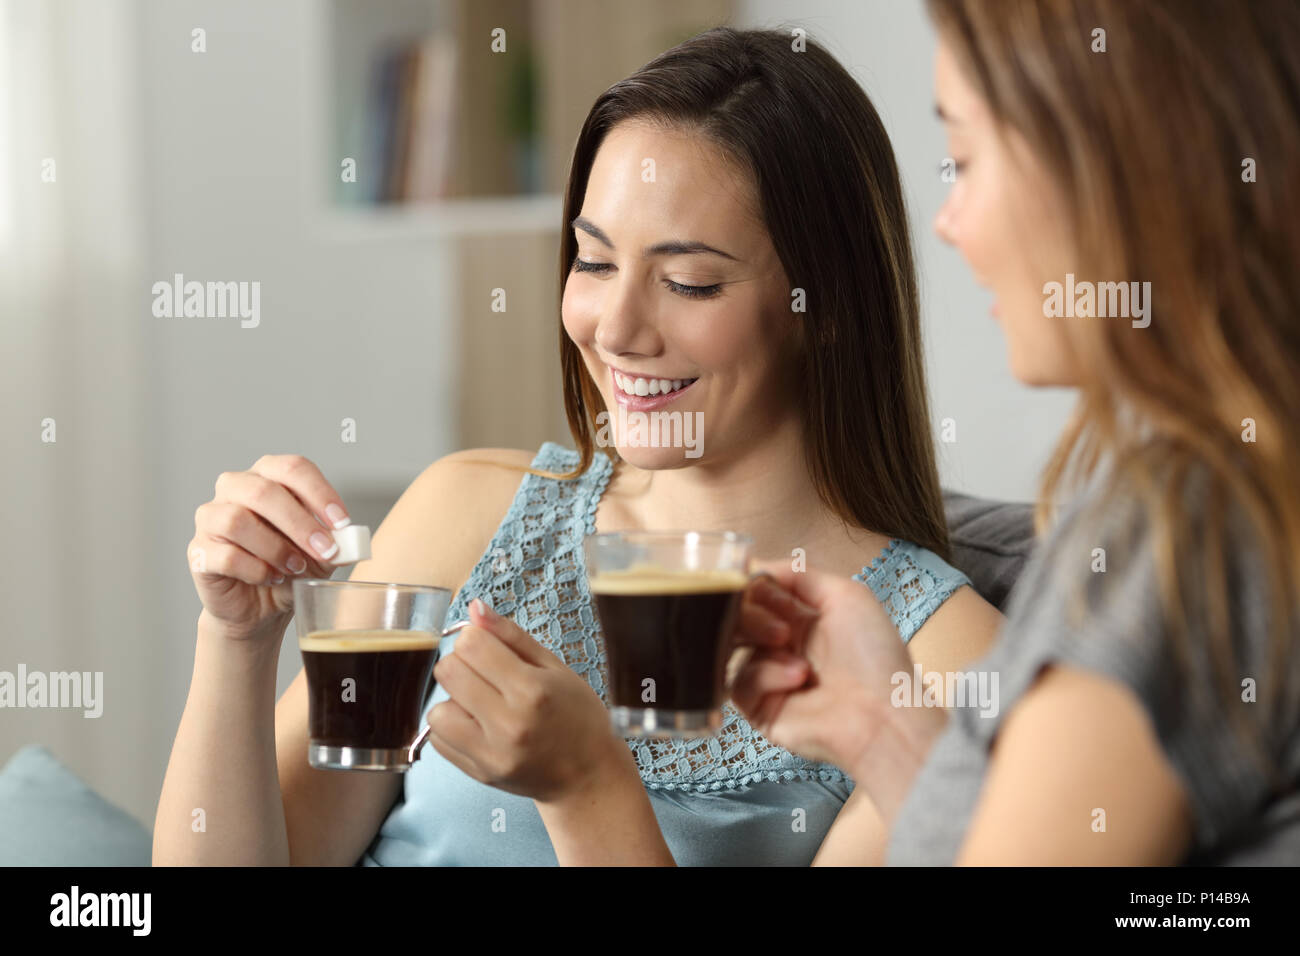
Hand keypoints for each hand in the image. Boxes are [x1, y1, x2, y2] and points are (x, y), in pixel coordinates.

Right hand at [189, 454, 348, 639]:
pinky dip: (255, 569)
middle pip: (263, 491)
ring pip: (237, 520)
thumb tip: (352, 539)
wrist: (260, 608)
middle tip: (325, 550)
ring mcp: (211, 518)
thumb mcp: (323, 554)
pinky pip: (224, 554)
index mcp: (268, 476)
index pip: (293, 468)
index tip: (342, 522)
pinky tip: (270, 577)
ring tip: (294, 567)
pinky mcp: (199, 551)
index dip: (320, 493)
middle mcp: (235, 488)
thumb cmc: (290, 568)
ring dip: (275, 547)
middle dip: (300, 523)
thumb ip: (339, 543)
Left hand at [426, 599, 627, 803]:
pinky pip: (438, 740)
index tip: (490, 649)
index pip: (471, 645)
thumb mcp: (556, 668)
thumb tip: (475, 608)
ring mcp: (491, 753)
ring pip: (436, 710)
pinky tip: (479, 726)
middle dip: (461, 664)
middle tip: (486, 675)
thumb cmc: (579, 716)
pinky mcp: (479, 773)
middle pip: (447, 671)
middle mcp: (508, 723)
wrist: (589, 776)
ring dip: (454, 700)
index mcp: (531, 690)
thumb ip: (512, 636)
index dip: (476, 639)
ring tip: (483, 704)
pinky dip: (452, 728)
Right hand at [730, 561, 942, 778]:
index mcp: (800, 618)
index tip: (763, 586)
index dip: (755, 586)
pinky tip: (798, 680)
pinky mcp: (760, 709)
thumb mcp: (847, 595)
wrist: (883, 715)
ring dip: (759, 639)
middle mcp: (781, 645)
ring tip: (791, 650)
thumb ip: (799, 575)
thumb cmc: (875, 657)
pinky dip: (766, 675)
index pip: (757, 592)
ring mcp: (769, 677)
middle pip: (737, 616)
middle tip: (782, 629)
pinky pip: (740, 683)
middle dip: (752, 614)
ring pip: (731, 646)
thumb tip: (755, 567)